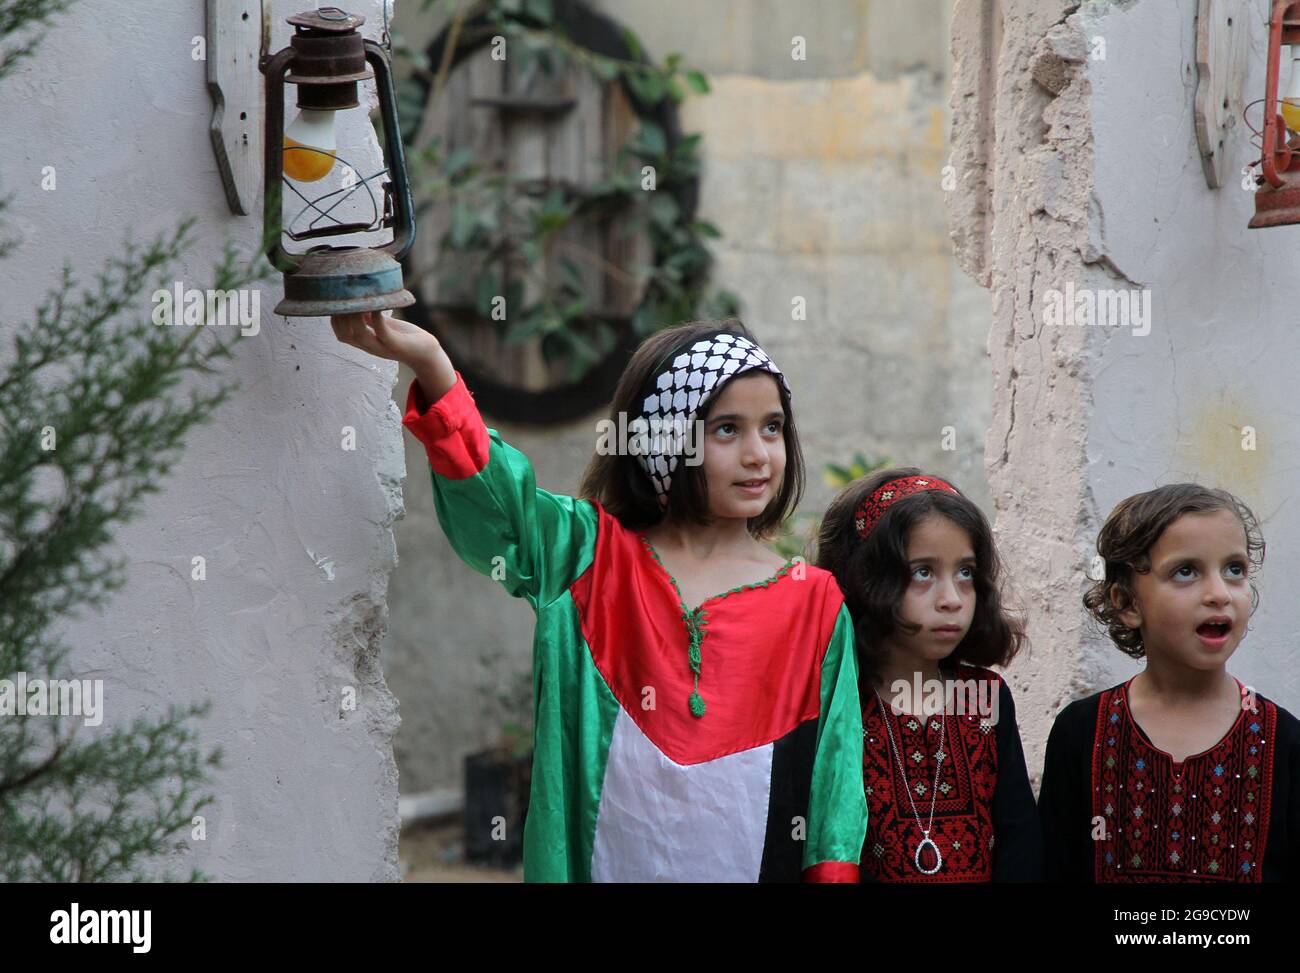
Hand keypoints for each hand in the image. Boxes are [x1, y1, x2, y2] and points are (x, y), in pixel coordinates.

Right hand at [331, 310, 456, 401]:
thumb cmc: (404, 336)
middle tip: (345, 299)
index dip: (334, 319)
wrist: (427, 353)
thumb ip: (368, 317)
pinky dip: (376, 318)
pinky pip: (382, 331)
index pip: (341, 334)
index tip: (336, 302)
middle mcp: (370, 347)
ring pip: (359, 335)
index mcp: (365, 342)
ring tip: (357, 300)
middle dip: (340, 317)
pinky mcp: (396, 344)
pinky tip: (376, 304)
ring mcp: (383, 347)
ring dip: (354, 317)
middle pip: (345, 336)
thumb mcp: (383, 325)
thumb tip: (356, 300)